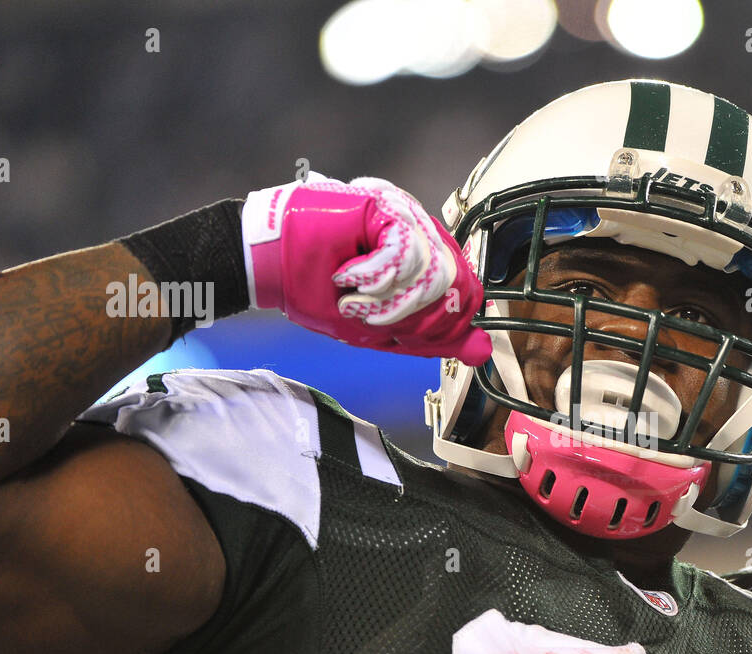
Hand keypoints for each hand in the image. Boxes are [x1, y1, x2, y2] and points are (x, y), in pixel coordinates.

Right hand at [241, 173, 490, 364]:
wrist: (270, 264)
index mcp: (422, 261)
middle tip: (371, 319)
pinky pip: (407, 256)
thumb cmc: (315, 290)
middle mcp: (421, 235)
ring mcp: (407, 217)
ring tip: (354, 300)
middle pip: (455, 287)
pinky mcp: (389, 205)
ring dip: (388, 302)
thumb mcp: (377, 328)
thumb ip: (428, 336)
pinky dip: (373, 278)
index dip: (447, 323)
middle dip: (412, 317)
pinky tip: (347, 277)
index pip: (463, 292)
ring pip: (433, 274)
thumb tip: (480, 350)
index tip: (413, 337)